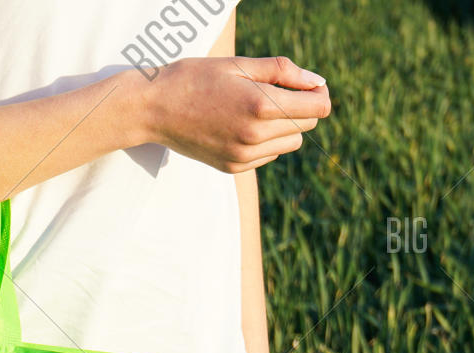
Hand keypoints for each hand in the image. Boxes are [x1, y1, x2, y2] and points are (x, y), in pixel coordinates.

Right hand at [140, 56, 329, 173]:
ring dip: (285, 127)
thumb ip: (283, 72)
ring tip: (259, 109)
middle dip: (302, 109)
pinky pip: (268, 155)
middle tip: (281, 92)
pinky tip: (242, 125)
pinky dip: (266, 141)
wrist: (154, 109)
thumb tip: (317, 83)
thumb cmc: (195, 78)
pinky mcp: (233, 167)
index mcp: (261, 105)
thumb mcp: (239, 65)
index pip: (317, 108)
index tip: (309, 86)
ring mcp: (244, 156)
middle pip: (306, 127)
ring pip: (291, 144)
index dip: (319, 95)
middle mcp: (256, 136)